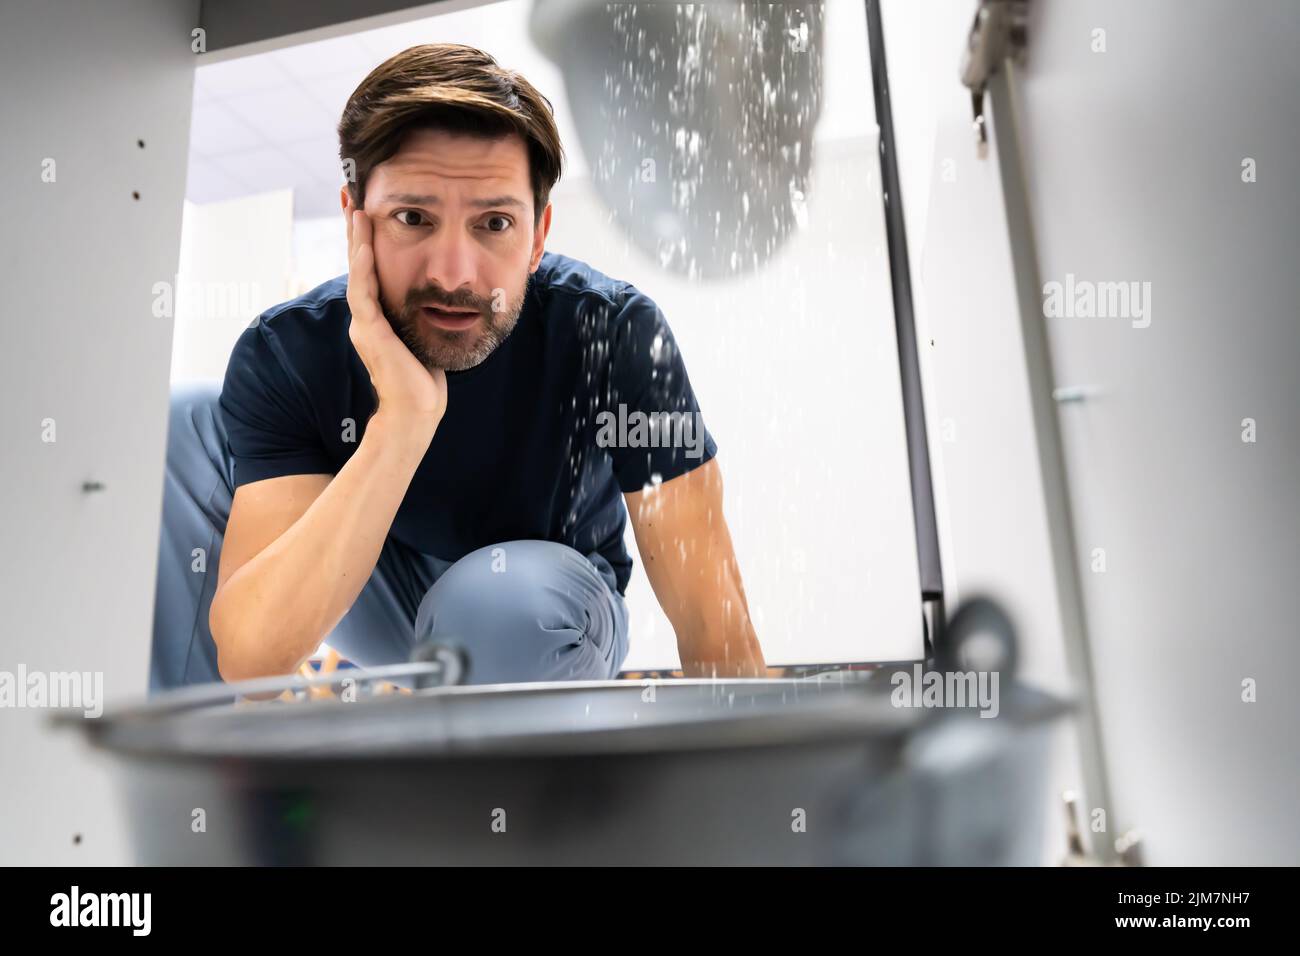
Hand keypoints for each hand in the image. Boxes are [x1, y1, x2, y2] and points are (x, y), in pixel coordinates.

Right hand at [344, 198, 446, 434]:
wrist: (416, 413)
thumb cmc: (424, 382)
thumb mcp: (424, 339)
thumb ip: (423, 318)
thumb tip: (440, 300)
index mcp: (377, 319)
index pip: (371, 273)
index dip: (368, 244)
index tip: (369, 214)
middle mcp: (366, 319)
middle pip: (359, 266)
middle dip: (356, 233)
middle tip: (352, 199)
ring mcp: (365, 324)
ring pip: (358, 273)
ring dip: (357, 240)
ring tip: (357, 210)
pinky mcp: (370, 331)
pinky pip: (363, 292)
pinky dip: (364, 266)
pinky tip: (365, 244)